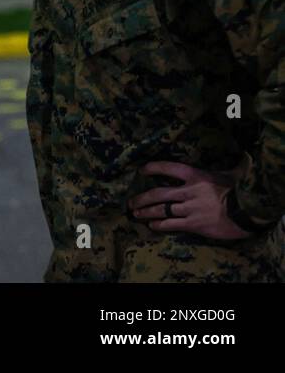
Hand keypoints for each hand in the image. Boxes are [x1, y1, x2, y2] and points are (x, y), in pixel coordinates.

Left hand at [128, 161, 253, 240]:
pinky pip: (172, 225)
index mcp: (196, 175)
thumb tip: (244, 154)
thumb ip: (230, 164)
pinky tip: (152, 226)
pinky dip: (160, 225)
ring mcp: (190, 209)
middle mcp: (189, 191)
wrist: (250, 213)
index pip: (168, 168)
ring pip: (161, 210)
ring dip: (146, 213)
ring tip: (136, 214)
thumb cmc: (240, 191)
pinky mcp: (195, 224)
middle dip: (142, 198)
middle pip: (158, 193)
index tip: (142, 170)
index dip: (153, 168)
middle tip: (130, 202)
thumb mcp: (232, 173)